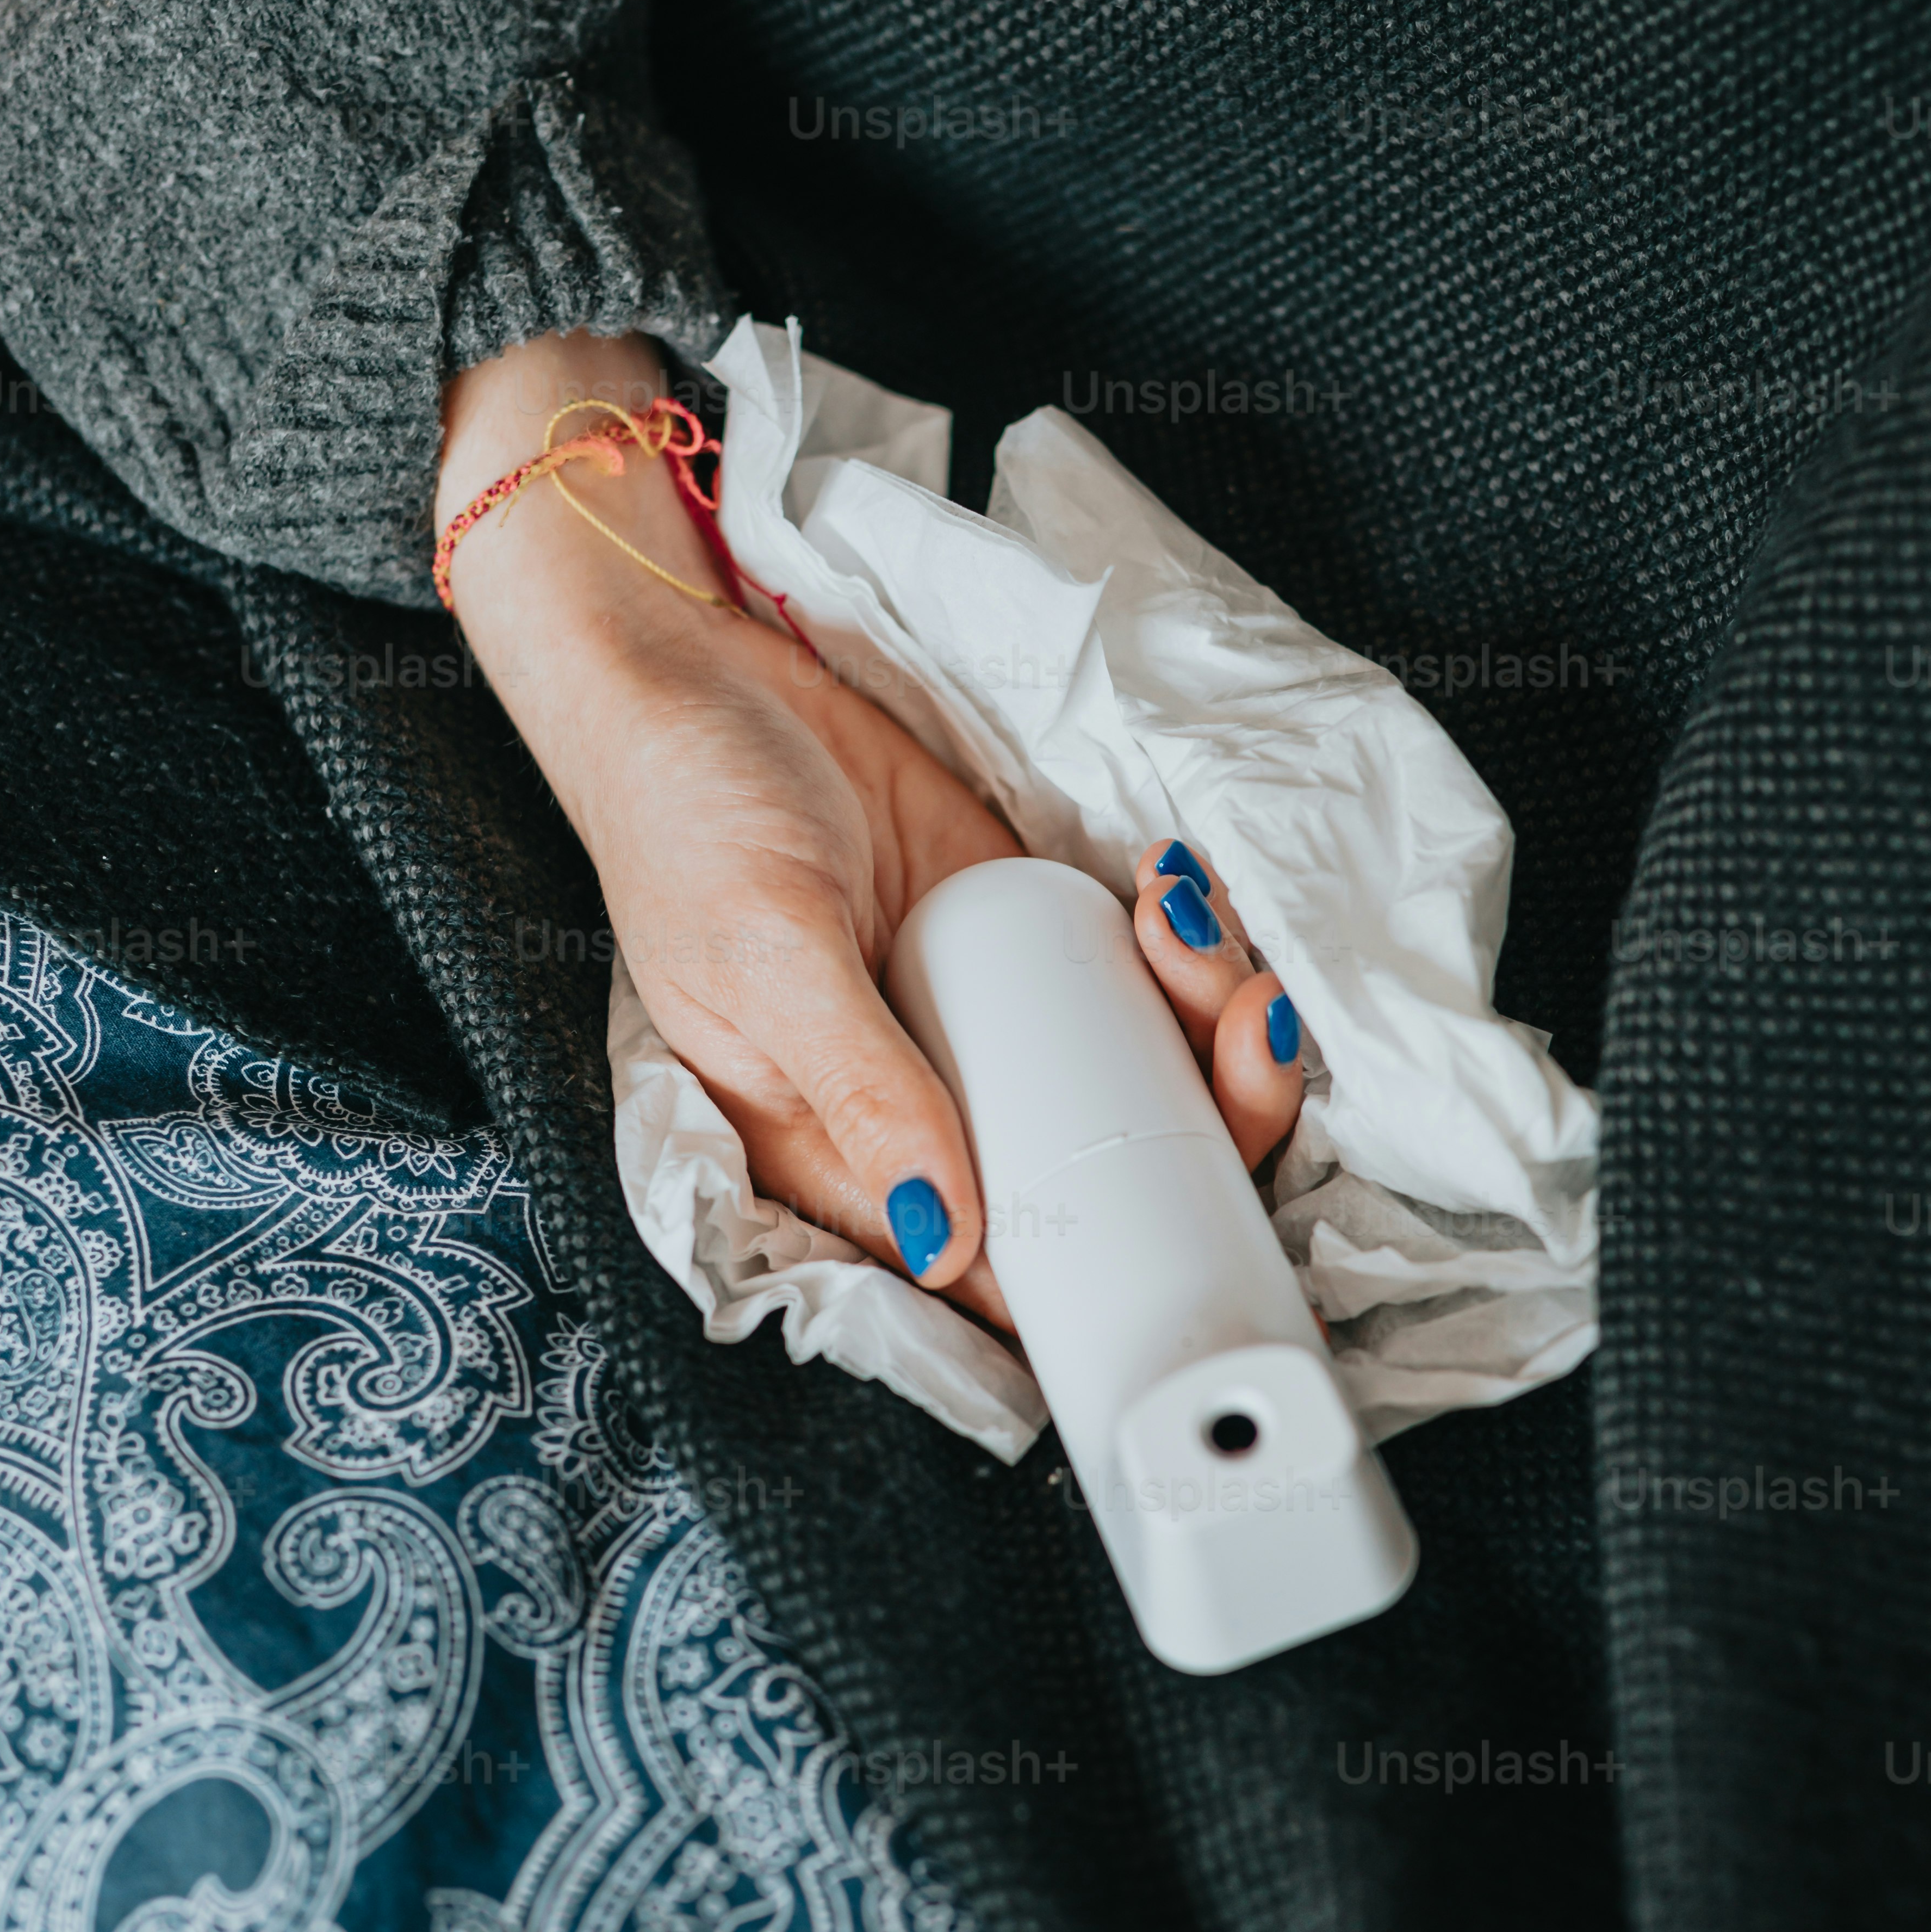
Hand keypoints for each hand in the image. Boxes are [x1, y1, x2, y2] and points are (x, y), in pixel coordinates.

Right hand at [436, 329, 1304, 1323]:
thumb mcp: (765, 959)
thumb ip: (860, 1095)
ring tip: (1192, 925)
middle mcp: (931, 1103)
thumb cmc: (686, 818)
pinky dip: (1181, 943)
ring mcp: (991, 1017)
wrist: (701, 664)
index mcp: (841, 1155)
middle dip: (1208, 1117)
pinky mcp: (1028, 927)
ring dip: (1204, 1015)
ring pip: (1138, 1074)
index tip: (1196, 1215)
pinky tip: (1176, 888)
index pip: (990, 1262)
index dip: (1105, 1267)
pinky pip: (1134, 972)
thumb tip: (944, 1245)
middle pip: (1099, 1172)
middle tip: (1244, 1025)